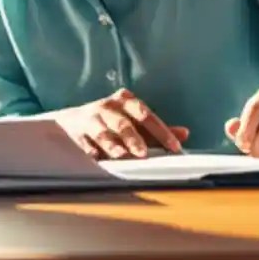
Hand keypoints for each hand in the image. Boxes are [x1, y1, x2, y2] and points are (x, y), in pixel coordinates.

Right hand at [54, 89, 188, 159]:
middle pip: (123, 123)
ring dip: (112, 144)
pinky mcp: (77, 132)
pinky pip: (85, 142)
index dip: (161, 132)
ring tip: (121, 155)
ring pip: (102, 132)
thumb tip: (185, 134)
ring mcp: (90, 118)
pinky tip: (97, 158)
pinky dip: (91, 150)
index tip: (174, 147)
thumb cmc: (111, 122)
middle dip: (133, 138)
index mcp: (125, 101)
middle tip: (142, 153)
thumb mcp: (135, 121)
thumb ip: (158, 130)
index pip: (146, 115)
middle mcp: (107, 107)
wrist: (73, 120)